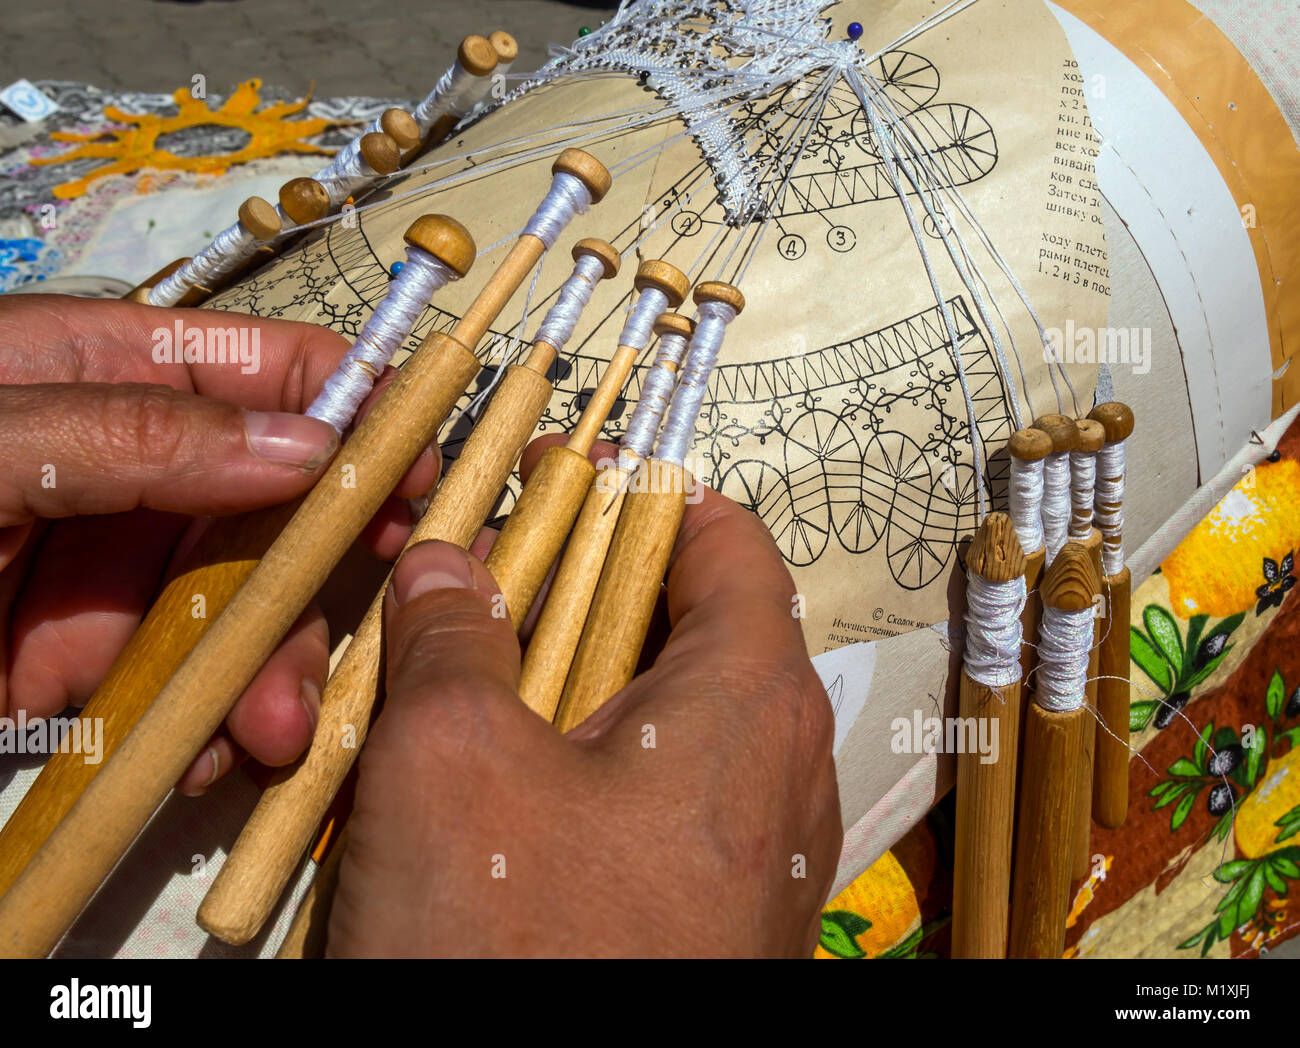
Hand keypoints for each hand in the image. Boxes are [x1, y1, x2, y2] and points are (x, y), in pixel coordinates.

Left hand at [0, 294, 439, 792]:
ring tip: (270, 736)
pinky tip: (200, 756)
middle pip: (279, 503)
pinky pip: (186, 685)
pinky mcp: (90, 664)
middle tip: (367, 629)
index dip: (357, 409)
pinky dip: (210, 724)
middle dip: (324, 575)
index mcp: (104, 373)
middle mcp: (127, 468)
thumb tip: (308, 444)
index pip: (268, 368)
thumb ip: (135, 433)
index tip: (420, 474)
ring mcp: (111, 571)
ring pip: (245, 606)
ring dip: (276, 671)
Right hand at [330, 454, 840, 956]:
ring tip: (462, 707)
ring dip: (559, 694)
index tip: (555, 494)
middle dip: (571, 602)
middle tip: (474, 605)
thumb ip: (450, 637)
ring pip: (656, 716)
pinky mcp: (713, 910)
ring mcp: (753, 845)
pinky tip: (491, 811)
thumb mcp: (452, 761)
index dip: (637, 496)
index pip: (724, 536)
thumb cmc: (527, 948)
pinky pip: (650, 802)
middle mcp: (777, 761)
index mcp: (749, 694)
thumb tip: (447, 564)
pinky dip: (577, 776)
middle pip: (681, 624)